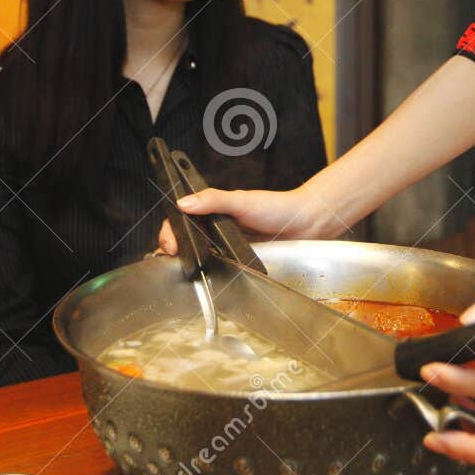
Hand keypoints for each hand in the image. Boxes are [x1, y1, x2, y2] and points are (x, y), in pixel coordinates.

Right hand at [155, 181, 347, 254]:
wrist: (305, 224)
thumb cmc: (276, 207)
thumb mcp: (242, 200)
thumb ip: (213, 200)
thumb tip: (185, 203)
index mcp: (213, 209)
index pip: (180, 218)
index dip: (170, 231)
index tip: (169, 243)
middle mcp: (216, 227)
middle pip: (184, 238)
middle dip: (173, 248)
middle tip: (172, 257)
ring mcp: (225, 245)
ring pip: (197, 254)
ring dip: (187, 261)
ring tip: (182, 268)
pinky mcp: (236, 260)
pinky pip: (216, 267)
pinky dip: (206, 270)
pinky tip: (204, 275)